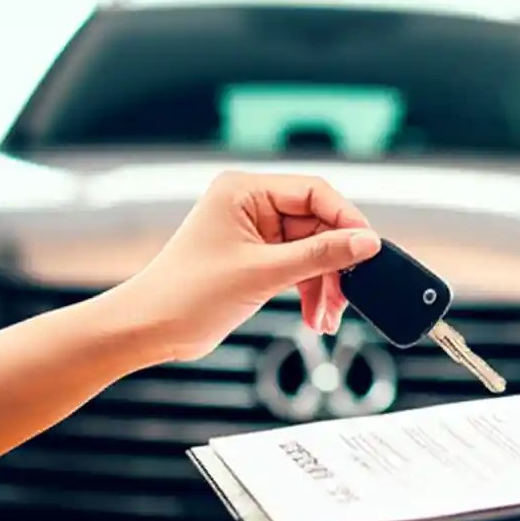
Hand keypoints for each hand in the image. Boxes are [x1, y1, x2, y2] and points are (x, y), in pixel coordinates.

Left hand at [110, 172, 381, 362]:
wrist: (149, 329)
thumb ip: (320, 255)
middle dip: (335, 265)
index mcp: (245, 191)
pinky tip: (316, 317)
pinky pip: (297, 268)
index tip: (370, 250)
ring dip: (324, 285)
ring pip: (311, 251)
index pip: (315, 193)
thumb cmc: (188, 294)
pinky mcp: (255, 258)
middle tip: (347, 298)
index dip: (347, 221)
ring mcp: (254, 232)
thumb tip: (367, 242)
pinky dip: (309, 292)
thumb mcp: (263, 273)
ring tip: (328, 318)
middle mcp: (251, 205)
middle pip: (318, 225)